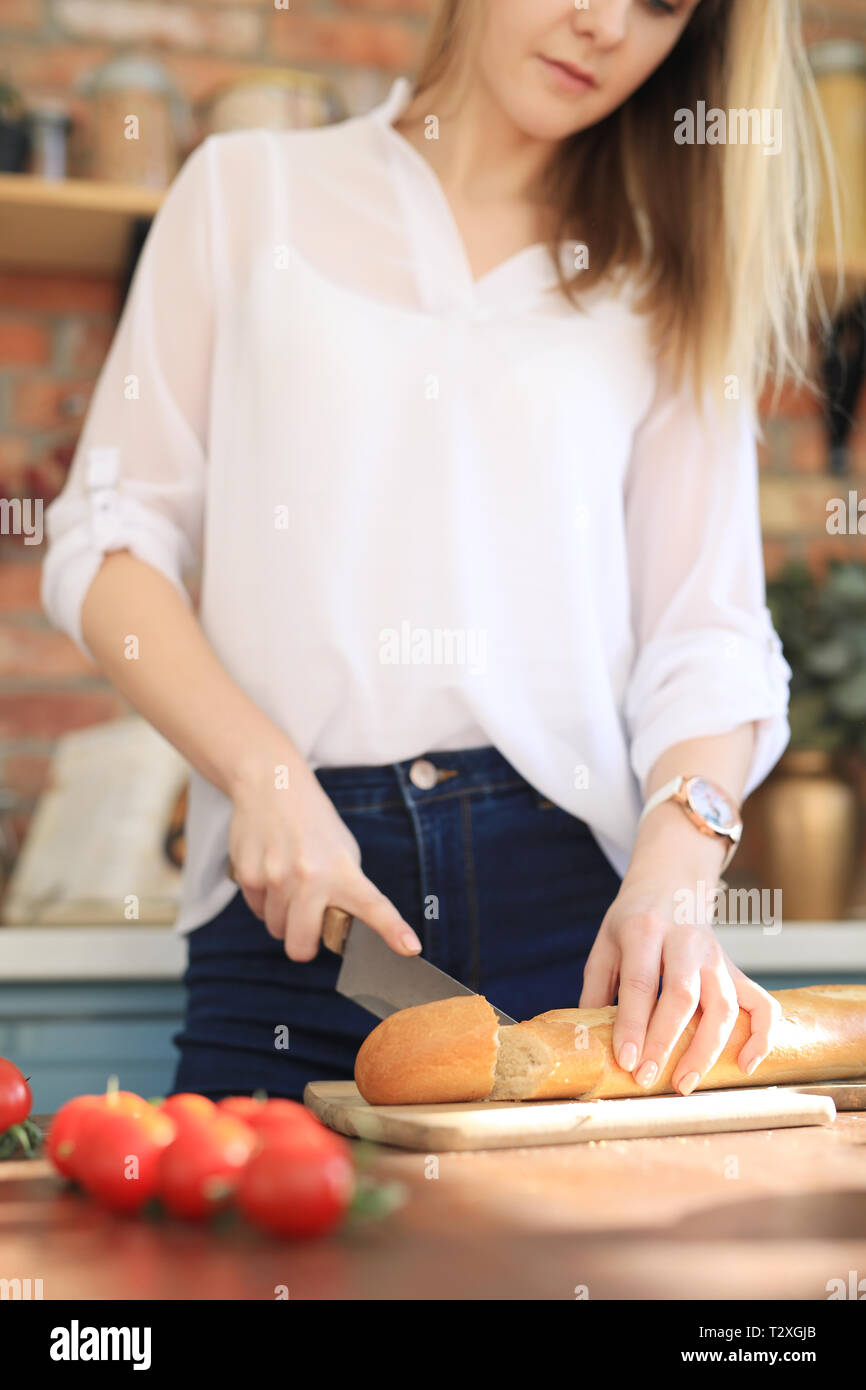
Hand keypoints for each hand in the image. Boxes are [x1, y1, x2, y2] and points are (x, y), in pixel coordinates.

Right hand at [227, 742, 421, 961]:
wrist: (271, 784)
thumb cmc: (313, 822)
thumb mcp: (343, 850)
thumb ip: (346, 889)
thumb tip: (340, 929)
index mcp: (343, 870)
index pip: (373, 906)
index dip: (393, 931)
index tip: (410, 949)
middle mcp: (310, 877)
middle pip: (301, 946)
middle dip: (304, 942)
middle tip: (309, 920)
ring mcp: (275, 877)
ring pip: (276, 929)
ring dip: (283, 917)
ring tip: (289, 883)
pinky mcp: (247, 875)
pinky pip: (256, 911)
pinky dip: (265, 901)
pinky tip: (271, 872)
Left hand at [579, 879, 782, 1093]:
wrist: (671, 884)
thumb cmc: (632, 922)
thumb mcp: (605, 943)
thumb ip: (596, 989)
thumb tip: (588, 1041)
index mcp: (644, 930)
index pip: (640, 981)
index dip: (632, 1024)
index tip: (626, 1061)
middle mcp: (685, 941)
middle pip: (682, 994)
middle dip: (665, 1042)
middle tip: (648, 1078)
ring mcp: (716, 956)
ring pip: (723, 1005)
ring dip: (707, 1050)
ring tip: (685, 1083)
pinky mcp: (736, 970)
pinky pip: (762, 1004)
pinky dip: (761, 1036)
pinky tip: (745, 1065)